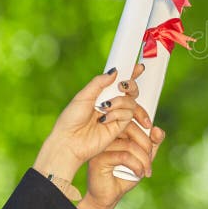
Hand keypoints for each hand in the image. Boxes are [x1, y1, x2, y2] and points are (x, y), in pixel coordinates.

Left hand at [33, 65, 151, 181]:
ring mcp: (116, 115)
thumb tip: (115, 71)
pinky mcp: (120, 127)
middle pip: (131, 91)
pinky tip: (104, 119)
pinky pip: (127, 114)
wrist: (69, 141)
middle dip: (131, 85)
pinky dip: (117, 114)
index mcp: (102, 94)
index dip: (131, 73)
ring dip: (119, 102)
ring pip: (131, 102)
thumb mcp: (83, 96)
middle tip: (122, 86)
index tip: (138, 67)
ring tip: (104, 108)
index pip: (119, 81)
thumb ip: (99, 83)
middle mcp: (111, 104)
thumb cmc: (71, 119)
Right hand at [84, 123, 165, 208]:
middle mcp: (107, 137)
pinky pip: (124, 156)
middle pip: (131, 128)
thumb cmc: (125, 175)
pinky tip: (139, 174)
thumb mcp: (144, 157)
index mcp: (116, 132)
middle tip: (150, 162)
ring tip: (146, 170)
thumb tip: (158, 130)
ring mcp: (101, 147)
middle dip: (147, 145)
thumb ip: (152, 143)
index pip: (133, 121)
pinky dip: (136, 166)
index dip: (147, 131)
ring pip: (129, 144)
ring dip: (143, 159)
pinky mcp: (98, 159)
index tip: (152, 147)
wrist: (109, 196)